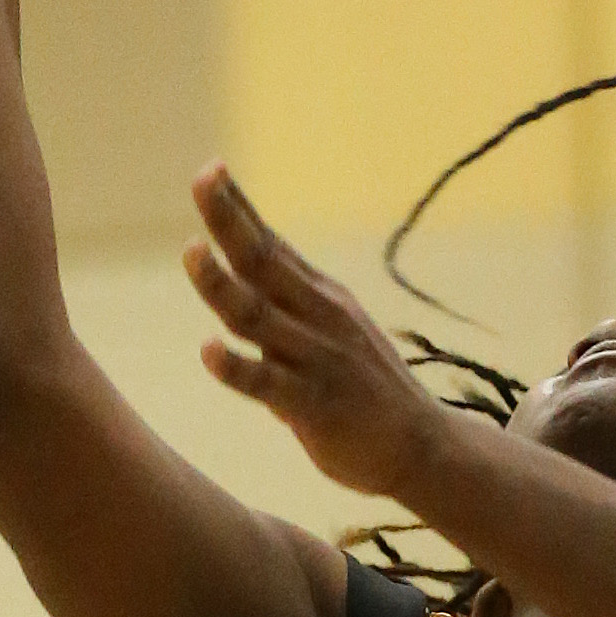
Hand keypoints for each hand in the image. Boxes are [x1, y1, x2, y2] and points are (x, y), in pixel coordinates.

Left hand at [186, 164, 448, 499]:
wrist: (423, 447)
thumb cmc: (368, 390)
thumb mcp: (333, 332)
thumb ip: (289, 305)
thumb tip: (245, 272)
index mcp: (321, 298)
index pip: (271, 244)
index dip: (239, 208)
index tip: (210, 168)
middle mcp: (319, 318)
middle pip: (262, 262)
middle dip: (228, 221)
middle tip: (201, 180)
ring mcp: (317, 360)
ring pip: (258, 316)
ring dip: (221, 285)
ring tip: (191, 252)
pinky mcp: (315, 405)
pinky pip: (268, 384)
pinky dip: (236, 368)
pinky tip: (208, 350)